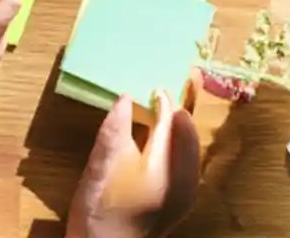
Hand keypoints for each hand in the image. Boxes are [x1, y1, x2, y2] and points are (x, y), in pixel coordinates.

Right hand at [67, 91, 200, 237]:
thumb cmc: (100, 208)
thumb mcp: (101, 166)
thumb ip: (115, 129)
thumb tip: (125, 96)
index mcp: (166, 169)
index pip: (169, 122)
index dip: (161, 99)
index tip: (153, 82)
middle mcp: (185, 180)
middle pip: (187, 132)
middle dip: (176, 109)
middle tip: (168, 86)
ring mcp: (187, 192)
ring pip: (189, 146)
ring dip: (178, 126)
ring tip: (164, 108)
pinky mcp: (182, 200)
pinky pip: (187, 161)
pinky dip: (177, 144)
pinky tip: (161, 139)